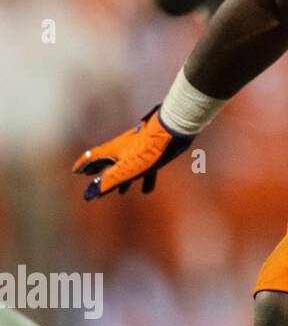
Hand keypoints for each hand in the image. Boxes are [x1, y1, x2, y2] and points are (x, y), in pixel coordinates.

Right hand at [72, 108, 192, 199]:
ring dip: (123, 180)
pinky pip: (146, 167)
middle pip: (107, 161)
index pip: (91, 158)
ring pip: (127, 166)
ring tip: (122, 193)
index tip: (75, 171)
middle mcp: (122, 148)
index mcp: (112, 151)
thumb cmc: (148, 150)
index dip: (83, 165)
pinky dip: (144, 179)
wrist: (174, 130)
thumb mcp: (126, 170)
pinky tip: (147, 190)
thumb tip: (87, 196)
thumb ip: (108, 182)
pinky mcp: (153, 150)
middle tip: (91, 178)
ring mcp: (138, 148)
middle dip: (100, 171)